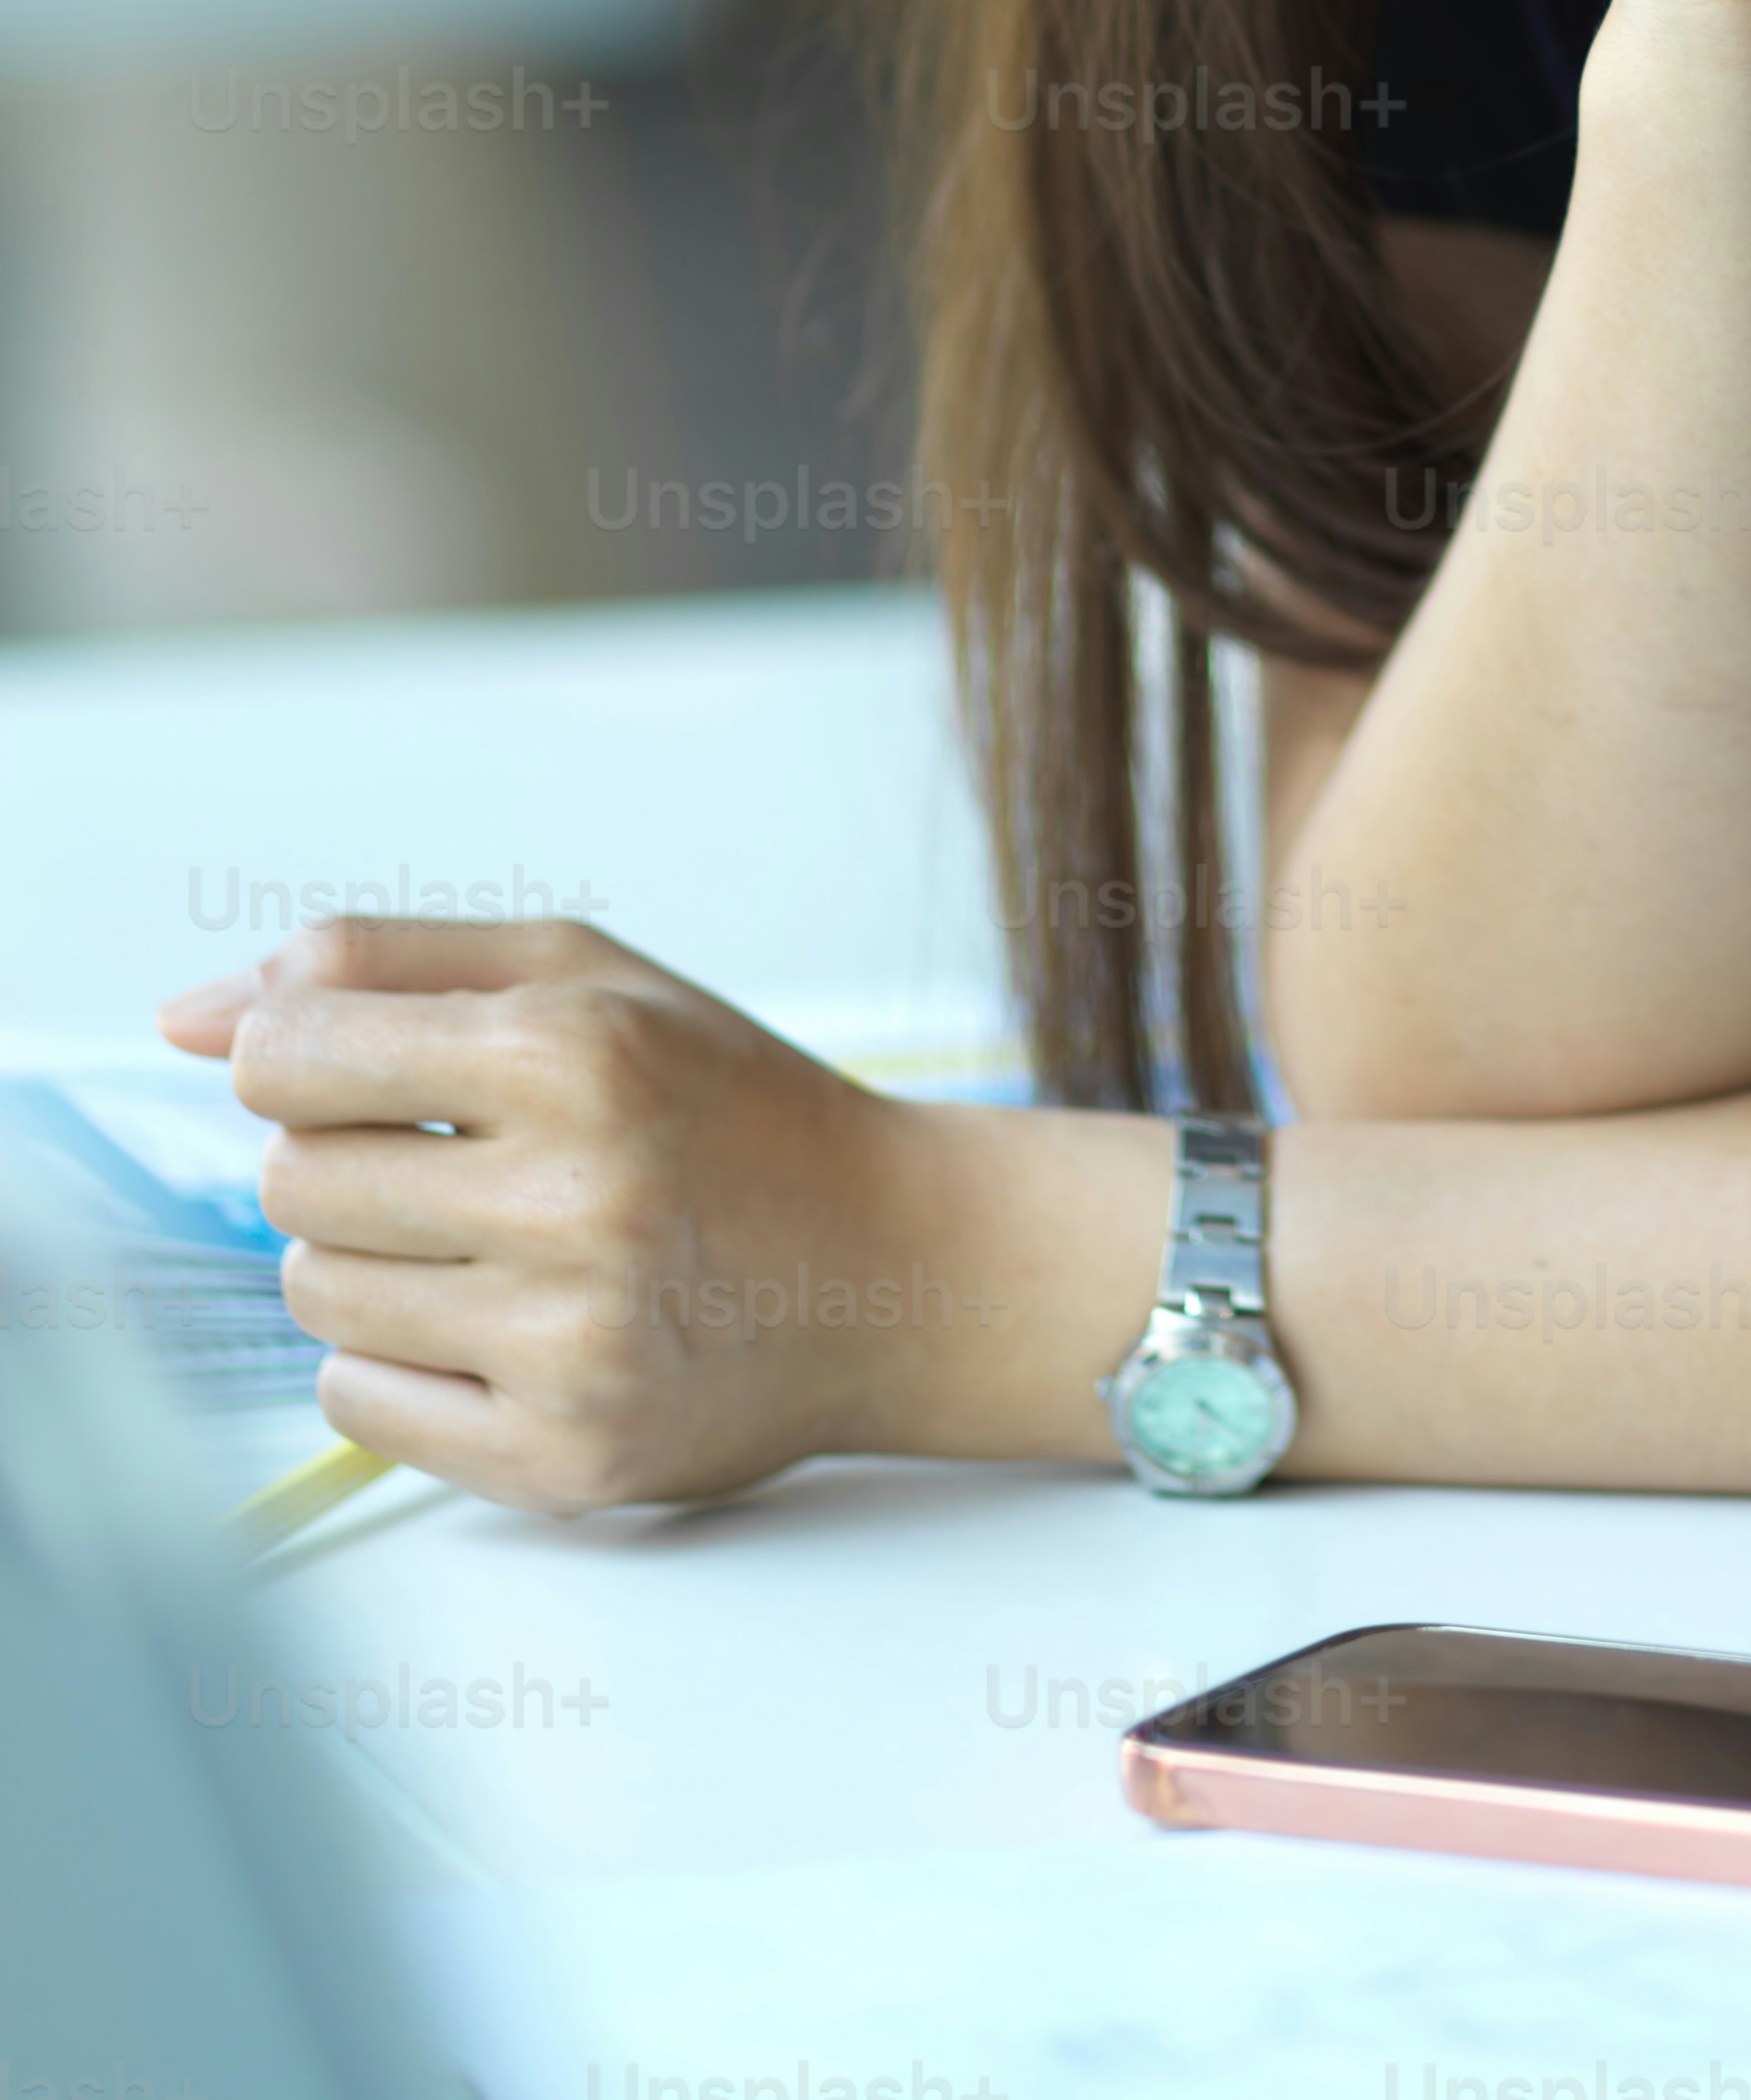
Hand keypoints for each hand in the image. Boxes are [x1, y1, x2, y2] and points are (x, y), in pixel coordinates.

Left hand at [155, 917, 962, 1512]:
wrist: (895, 1267)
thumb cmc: (726, 1104)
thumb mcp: (587, 976)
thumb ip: (380, 967)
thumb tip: (182, 1017)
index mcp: (575, 1052)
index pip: (289, 1058)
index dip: (301, 1060)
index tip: (363, 1070)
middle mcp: (573, 1197)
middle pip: (289, 1183)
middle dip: (340, 1161)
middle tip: (447, 1159)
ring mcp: (569, 1341)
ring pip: (315, 1296)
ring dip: (369, 1260)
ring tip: (485, 1239)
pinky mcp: (562, 1456)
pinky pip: (357, 1405)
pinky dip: (394, 1362)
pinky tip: (494, 1323)